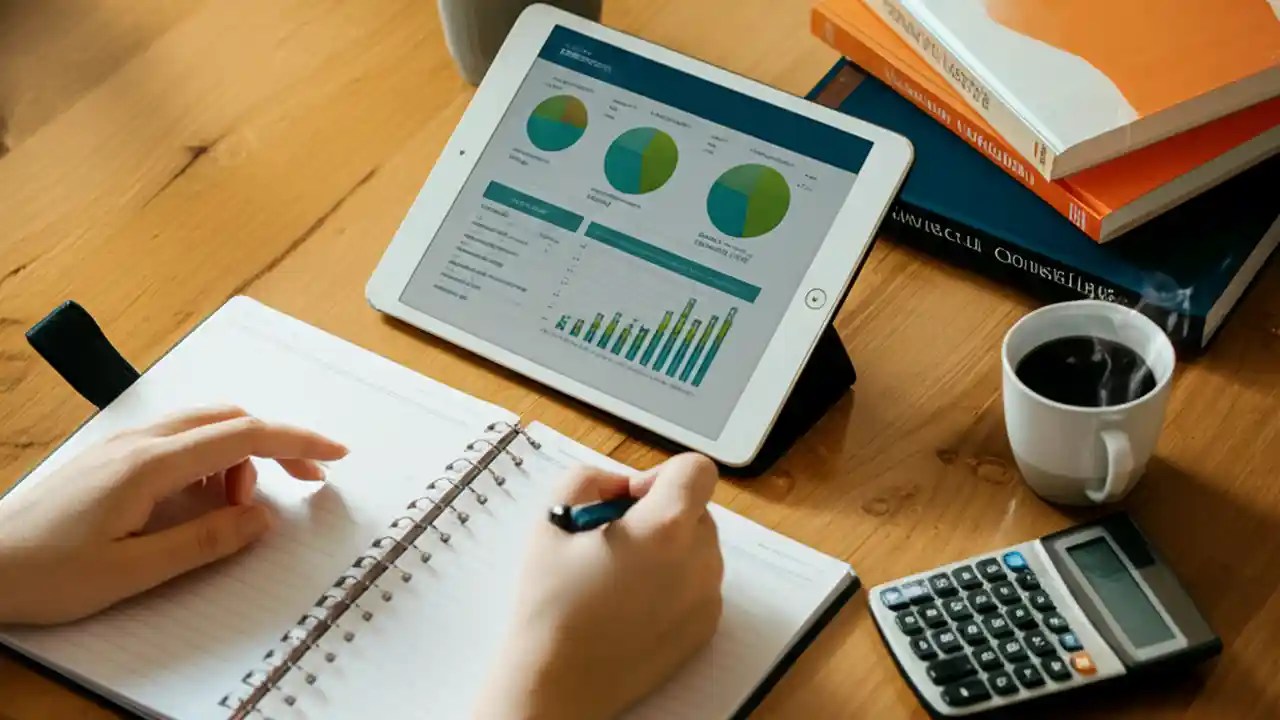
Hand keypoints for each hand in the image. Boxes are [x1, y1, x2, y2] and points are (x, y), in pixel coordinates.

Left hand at [0, 406, 346, 624]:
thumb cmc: (45, 572)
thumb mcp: (134, 571)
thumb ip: (205, 541)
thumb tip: (260, 519)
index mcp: (150, 464)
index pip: (243, 436)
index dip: (297, 443)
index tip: (334, 454)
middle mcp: (139, 442)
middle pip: (229, 420)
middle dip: (277, 446)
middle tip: (305, 484)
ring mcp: (123, 446)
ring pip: (205, 428)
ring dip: (240, 457)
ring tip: (238, 509)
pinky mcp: (113, 459)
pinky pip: (180, 443)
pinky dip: (211, 462)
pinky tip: (203, 501)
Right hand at [476, 454, 723, 719]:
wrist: (559, 681)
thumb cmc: (552, 604)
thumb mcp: (553, 519)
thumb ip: (589, 479)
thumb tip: (619, 485)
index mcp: (665, 527)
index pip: (696, 470)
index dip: (661, 474)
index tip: (632, 500)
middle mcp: (699, 559)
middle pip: (697, 508)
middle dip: (660, 513)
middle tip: (614, 539)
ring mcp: (707, 597)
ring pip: (699, 546)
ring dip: (668, 547)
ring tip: (619, 575)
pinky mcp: (705, 627)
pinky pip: (699, 584)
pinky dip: (674, 582)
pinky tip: (633, 602)